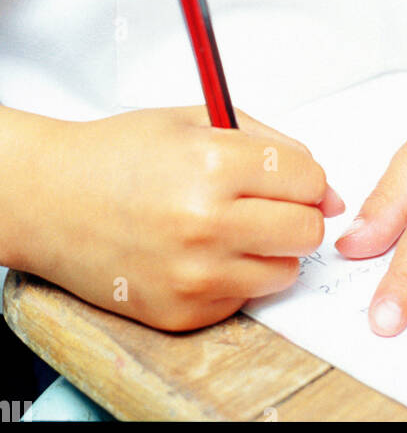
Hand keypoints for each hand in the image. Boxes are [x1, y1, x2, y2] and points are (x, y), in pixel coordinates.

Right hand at [31, 106, 343, 330]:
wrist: (52, 200)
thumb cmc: (120, 155)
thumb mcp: (197, 119)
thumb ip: (272, 144)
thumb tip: (329, 192)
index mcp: (213, 164)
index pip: (310, 181)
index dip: (306, 178)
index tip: (291, 179)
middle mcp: (205, 223)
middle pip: (306, 231)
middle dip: (296, 215)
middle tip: (266, 204)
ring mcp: (193, 275)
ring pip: (284, 272)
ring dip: (269, 250)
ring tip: (229, 228)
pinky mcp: (181, 313)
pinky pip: (243, 300)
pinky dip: (234, 278)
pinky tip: (199, 253)